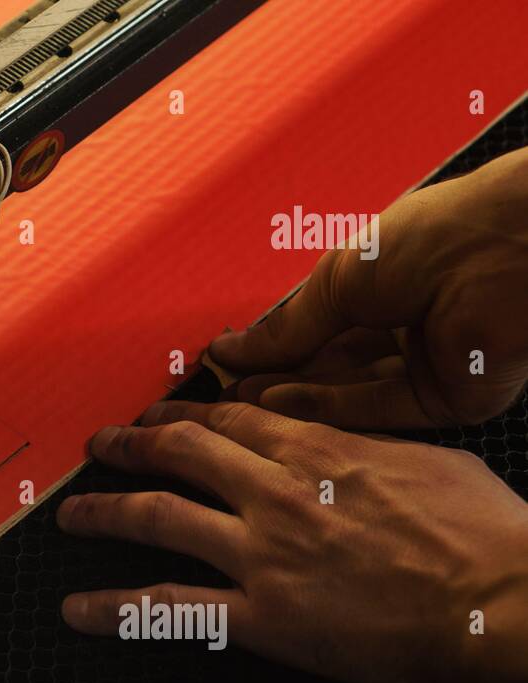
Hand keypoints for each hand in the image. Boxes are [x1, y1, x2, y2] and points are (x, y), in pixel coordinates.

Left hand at [56, 401, 527, 682]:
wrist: (507, 599)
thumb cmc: (486, 534)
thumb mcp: (428, 459)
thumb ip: (366, 446)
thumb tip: (346, 442)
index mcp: (320, 449)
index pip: (229, 418)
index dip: (183, 414)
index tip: (160, 415)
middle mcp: (277, 492)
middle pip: (180, 453)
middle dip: (131, 443)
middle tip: (100, 443)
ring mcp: (263, 553)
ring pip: (158, 518)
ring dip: (105, 511)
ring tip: (72, 513)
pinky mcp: (265, 616)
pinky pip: (171, 609)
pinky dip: (117, 609)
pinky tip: (79, 609)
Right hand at [209, 147, 527, 428]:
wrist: (510, 249)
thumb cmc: (437, 236)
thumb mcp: (338, 278)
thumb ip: (288, 325)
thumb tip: (233, 349)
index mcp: (386, 285)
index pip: (317, 329)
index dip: (270, 348)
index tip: (224, 364)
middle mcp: (407, 327)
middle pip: (329, 366)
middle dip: (275, 378)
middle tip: (221, 391)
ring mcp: (428, 366)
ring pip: (349, 392)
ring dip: (293, 397)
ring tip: (239, 399)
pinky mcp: (447, 399)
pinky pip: (379, 408)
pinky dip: (329, 408)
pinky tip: (281, 402)